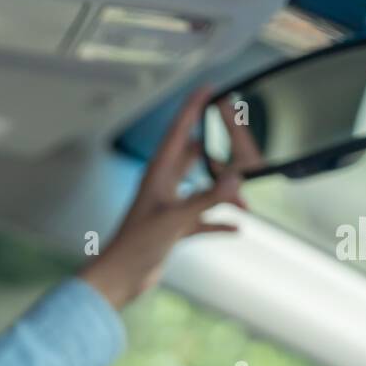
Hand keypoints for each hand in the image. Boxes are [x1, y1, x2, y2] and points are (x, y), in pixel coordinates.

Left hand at [79, 86, 245, 309]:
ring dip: (223, 195)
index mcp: (158, 173)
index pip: (179, 131)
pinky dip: (218, 221)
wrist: (121, 277)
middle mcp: (163, 185)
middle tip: (244, 152)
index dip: (193, 108)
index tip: (208, 88)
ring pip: (202, 189)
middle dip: (220, 155)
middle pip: (195, 158)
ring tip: (244, 204)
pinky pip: (201, 218)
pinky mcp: (172, 228)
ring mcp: (168, 206)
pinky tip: (236, 227)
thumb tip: (235, 182)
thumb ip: (206, 200)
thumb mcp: (175, 220)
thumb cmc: (136, 246)